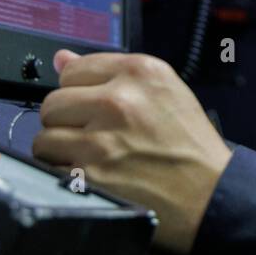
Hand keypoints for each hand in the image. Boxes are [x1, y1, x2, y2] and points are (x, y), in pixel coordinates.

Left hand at [32, 49, 232, 254]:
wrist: (211, 195)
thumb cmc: (192, 147)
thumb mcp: (165, 93)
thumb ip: (112, 74)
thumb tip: (61, 60)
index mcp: (140, 73)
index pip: (72, 69)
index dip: (80, 92)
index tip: (91, 107)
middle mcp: (118, 101)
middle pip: (53, 103)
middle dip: (67, 122)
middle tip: (93, 136)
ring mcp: (101, 140)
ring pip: (44, 138)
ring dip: (62, 152)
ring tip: (93, 159)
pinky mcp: (89, 176)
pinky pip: (49, 169)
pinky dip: (64, 177)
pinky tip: (92, 177)